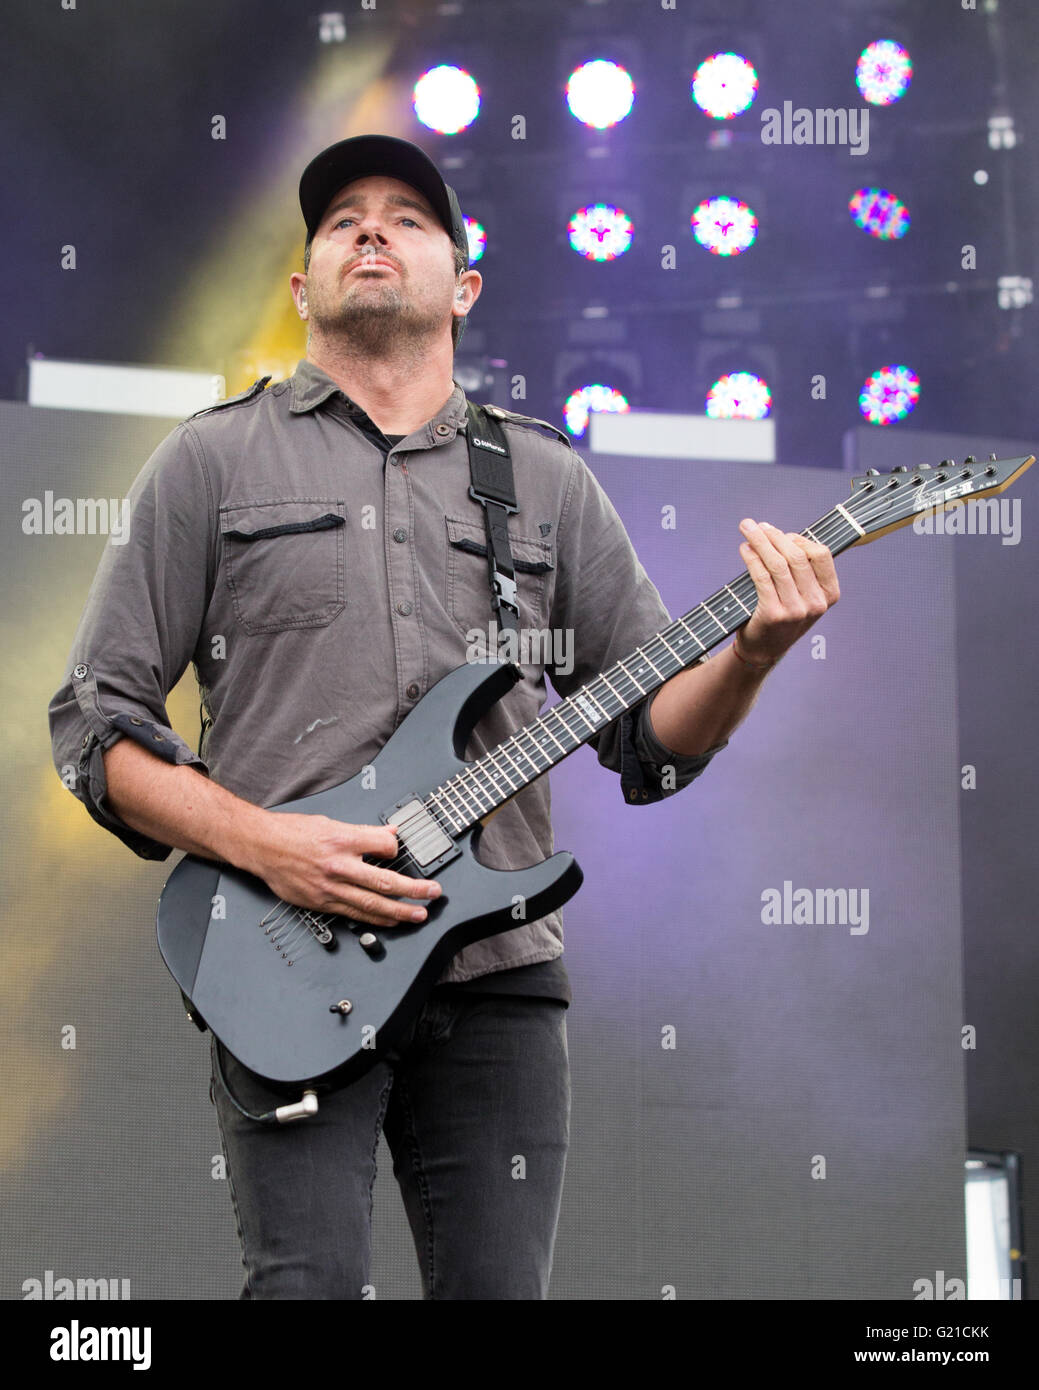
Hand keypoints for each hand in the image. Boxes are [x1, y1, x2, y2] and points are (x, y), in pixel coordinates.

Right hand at [245, 812, 441, 926]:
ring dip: (399, 911)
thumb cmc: (292, 832)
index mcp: (342, 839)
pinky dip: (375, 919)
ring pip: (372, 904)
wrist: (261, 846)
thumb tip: (389, 833)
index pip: (384, 847)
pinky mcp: (321, 902)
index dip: (397, 849)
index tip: (401, 851)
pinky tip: (390, 920)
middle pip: (384, 881)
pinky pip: (354, 914)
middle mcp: (338, 865)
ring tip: (418, 914)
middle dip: (413, 889)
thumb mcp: (331, 822)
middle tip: (433, 893)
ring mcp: (329, 887)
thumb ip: (363, 831)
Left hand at [735, 519, 839, 666]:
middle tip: (756, 526)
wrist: (764, 650)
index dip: (800, 539)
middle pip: (797, 556)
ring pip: (778, 563)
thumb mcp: (804, 596)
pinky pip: (762, 576)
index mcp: (830, 594)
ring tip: (747, 529)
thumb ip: (802, 570)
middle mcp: (816, 603)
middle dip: (774, 536)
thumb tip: (781, 534)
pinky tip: (745, 549)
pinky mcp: (773, 613)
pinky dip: (752, 558)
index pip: (821, 554)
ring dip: (760, 541)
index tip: (781, 534)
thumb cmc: (783, 615)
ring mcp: (796, 610)